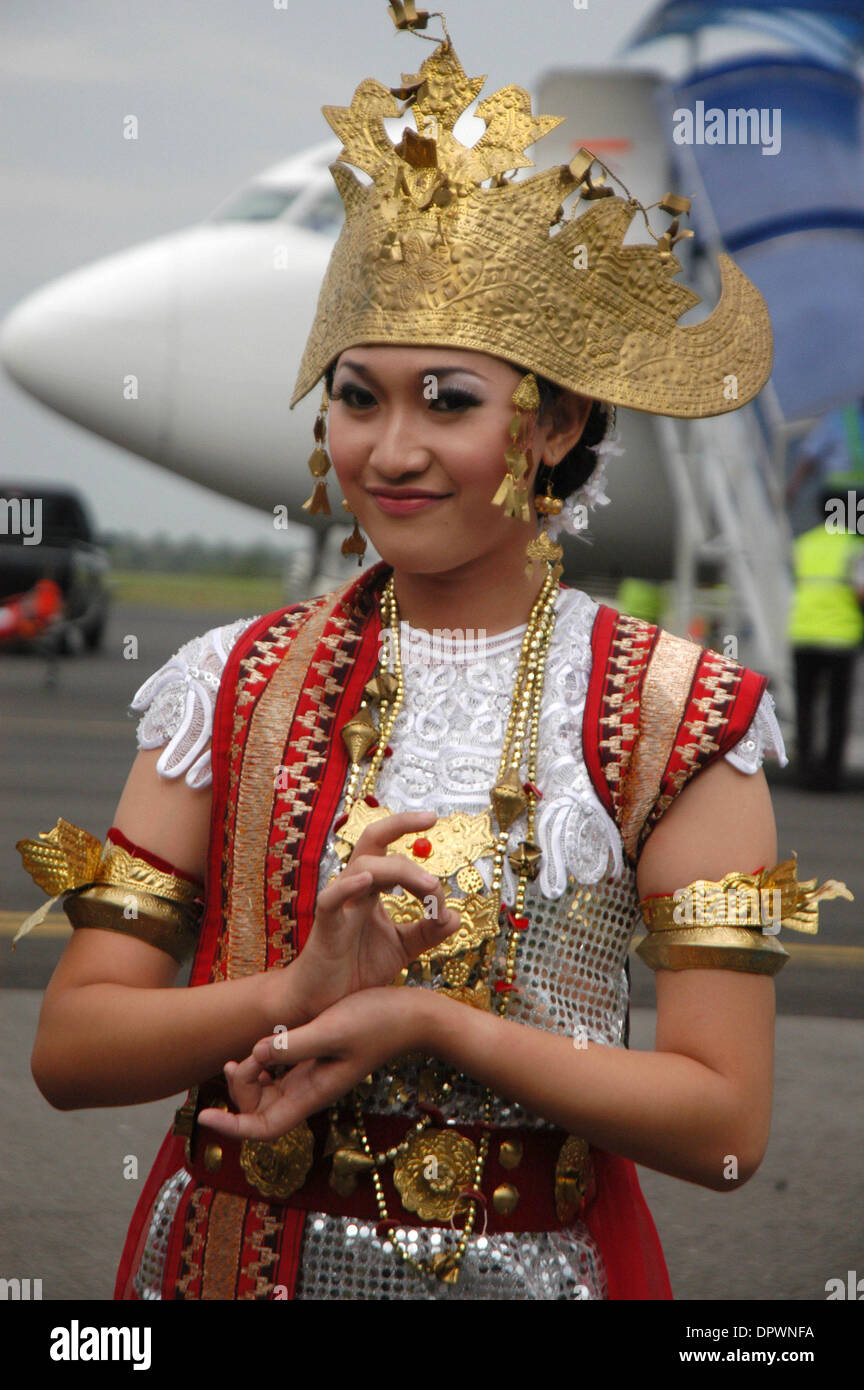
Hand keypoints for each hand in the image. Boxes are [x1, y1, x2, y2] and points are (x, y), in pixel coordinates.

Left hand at [198, 986, 427, 1139]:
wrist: (412, 1015)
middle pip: (261, 1112)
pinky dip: (264, 1061)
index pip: (265, 1128)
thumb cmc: (378, 1022)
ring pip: (269, 1091)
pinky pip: (281, 1071)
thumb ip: (294, 1044)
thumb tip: (255, 1053)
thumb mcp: (333, 1029)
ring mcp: (314, 1076)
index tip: (205, 1116)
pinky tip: (261, 1043)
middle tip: (235, 1060)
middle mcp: (311, 1090)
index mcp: (315, 1093)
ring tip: (243, 1052)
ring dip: (250, 1077)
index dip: (232, 1128)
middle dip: (240, 1093)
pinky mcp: (318, 1058)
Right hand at [288, 810, 459, 1018]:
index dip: (420, 856)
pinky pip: (331, 899)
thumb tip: (455, 917)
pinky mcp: (325, 927)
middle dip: (400, 825)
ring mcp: (339, 905)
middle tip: (432, 821)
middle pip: (373, 842)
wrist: (325, 1003)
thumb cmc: (357, 969)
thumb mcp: (402, 948)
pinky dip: (347, 886)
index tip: (440, 870)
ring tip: (428, 887)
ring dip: (398, 869)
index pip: (393, 853)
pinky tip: (368, 880)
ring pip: (362, 865)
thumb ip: (427, 931)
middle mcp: (355, 890)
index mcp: (372, 890)